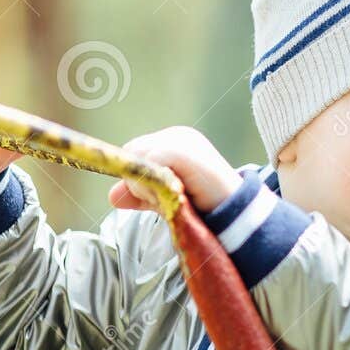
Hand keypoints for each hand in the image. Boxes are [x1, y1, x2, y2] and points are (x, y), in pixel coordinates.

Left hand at [107, 126, 242, 214]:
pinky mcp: (181, 151)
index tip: (155, 198)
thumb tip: (112, 196)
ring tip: (171, 197)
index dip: (136, 178)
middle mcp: (177, 135)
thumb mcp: (167, 200)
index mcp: (175, 141)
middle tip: (163, 199)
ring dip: (145, 186)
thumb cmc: (206, 207)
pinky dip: (153, 185)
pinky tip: (174, 195)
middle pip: (132, 152)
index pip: (135, 152)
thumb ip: (141, 195)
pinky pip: (148, 165)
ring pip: (137, 158)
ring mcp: (181, 141)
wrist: (237, 214)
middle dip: (138, 181)